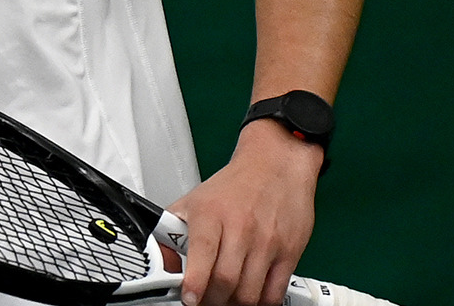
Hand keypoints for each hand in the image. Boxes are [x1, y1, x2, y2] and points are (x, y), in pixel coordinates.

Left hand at [164, 121, 322, 305]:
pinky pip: (274, 292)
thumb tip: (163, 261)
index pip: (202, 254)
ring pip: (250, 292)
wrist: (276, 163)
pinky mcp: (289, 252)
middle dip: (212, 300)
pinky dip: (260, 303)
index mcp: (212, 213)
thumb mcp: (195, 200)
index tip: (189, 298)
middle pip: (226, 281)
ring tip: (224, 300)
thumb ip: (174, 231)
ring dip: (234, 304)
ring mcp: (267, 242)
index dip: (195, 283)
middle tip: (204, 302)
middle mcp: (241, 228)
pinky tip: (250, 297)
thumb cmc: (236, 185)